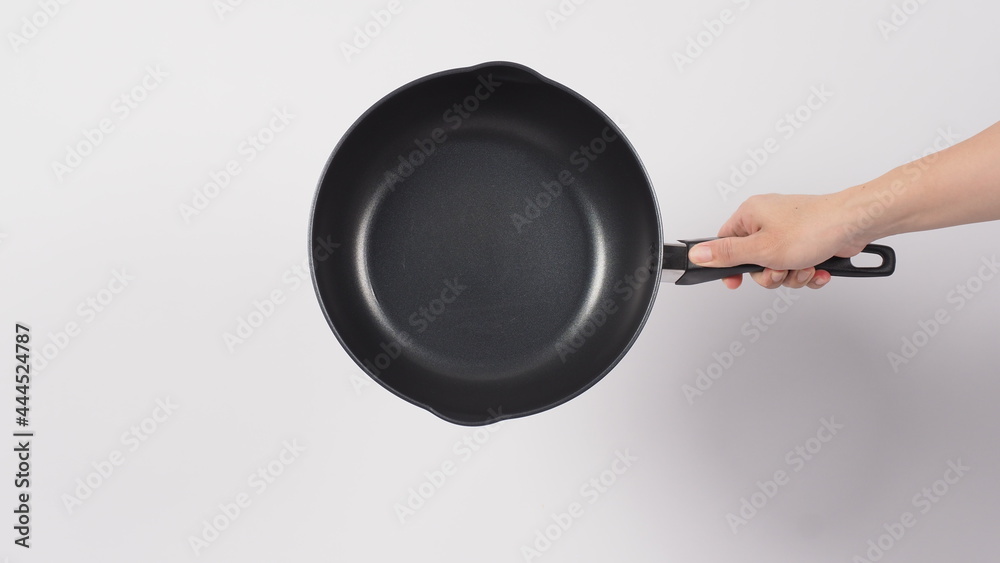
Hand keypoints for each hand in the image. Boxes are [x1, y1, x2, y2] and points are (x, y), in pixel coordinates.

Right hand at [687, 193, 869, 288]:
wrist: (856, 224)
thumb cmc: (814, 227)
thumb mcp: (762, 249)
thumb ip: (727, 254)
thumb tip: (698, 254)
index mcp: (751, 215)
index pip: (726, 243)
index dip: (730, 266)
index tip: (735, 281)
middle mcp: (768, 219)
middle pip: (754, 261)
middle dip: (770, 274)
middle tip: (780, 270)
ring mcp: (790, 230)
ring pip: (778, 266)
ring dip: (792, 274)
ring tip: (805, 267)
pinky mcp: (808, 240)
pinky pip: (798, 264)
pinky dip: (808, 271)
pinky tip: (819, 268)